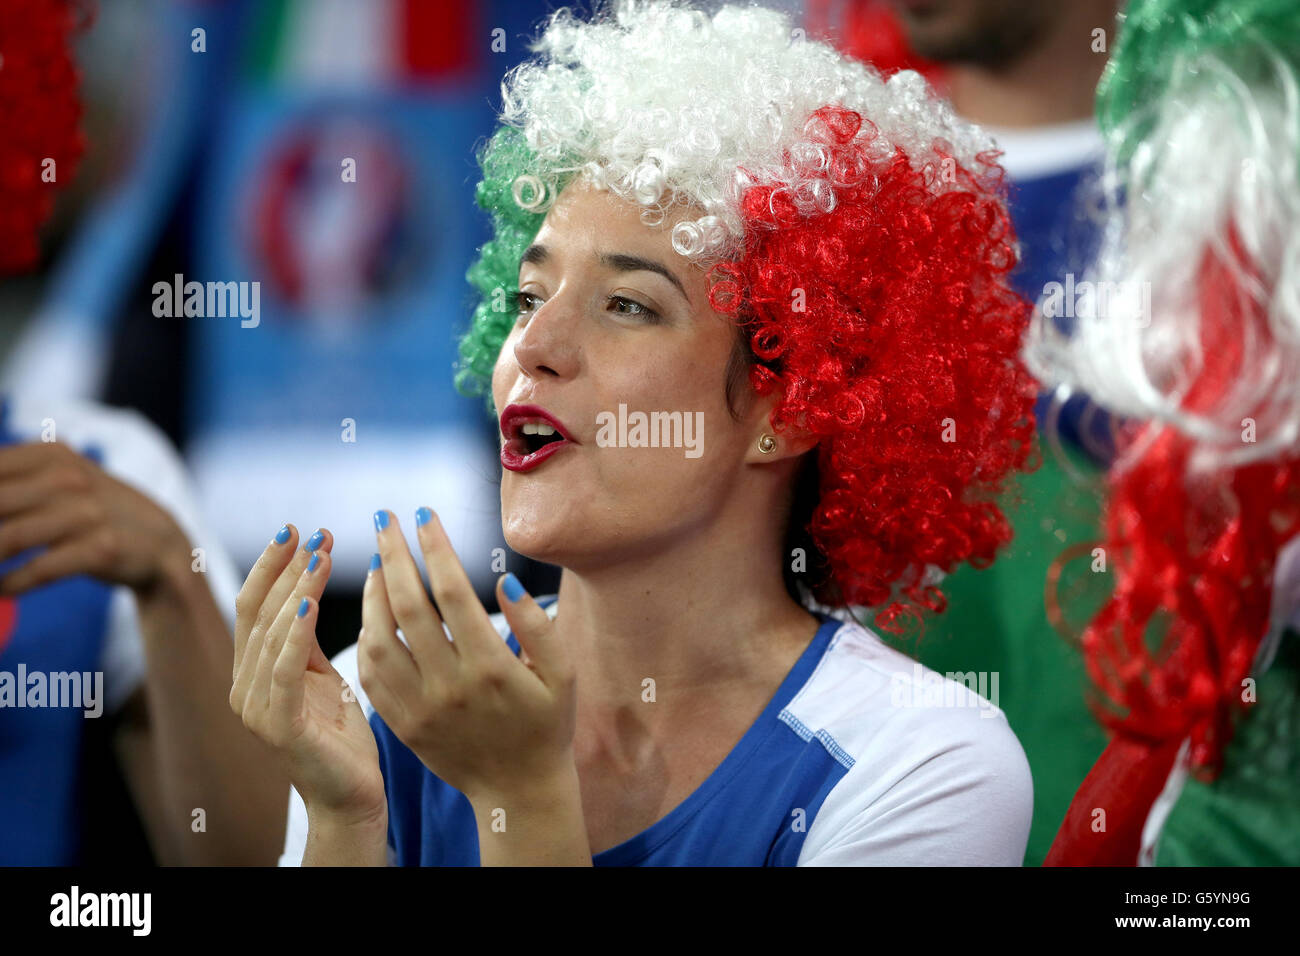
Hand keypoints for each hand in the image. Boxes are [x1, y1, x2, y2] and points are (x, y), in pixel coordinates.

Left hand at [0, 441, 189, 595]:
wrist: (160, 544)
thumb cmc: (93, 513)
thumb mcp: (59, 482)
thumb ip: (9, 483)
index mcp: (52, 455)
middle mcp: (69, 478)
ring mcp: (87, 513)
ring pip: (8, 539)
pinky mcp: (101, 549)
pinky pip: (39, 570)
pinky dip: (10, 584)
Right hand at [231, 525, 385, 827]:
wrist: (351, 794)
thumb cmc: (340, 733)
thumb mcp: (320, 673)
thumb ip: (304, 635)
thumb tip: (308, 577)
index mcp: (251, 671)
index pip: (254, 605)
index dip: (273, 564)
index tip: (299, 528)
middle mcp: (244, 687)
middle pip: (259, 612)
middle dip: (287, 567)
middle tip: (317, 533)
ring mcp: (256, 708)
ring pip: (271, 635)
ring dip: (297, 589)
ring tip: (321, 556)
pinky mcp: (278, 727)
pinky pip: (283, 671)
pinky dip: (294, 634)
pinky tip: (312, 603)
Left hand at [360, 508, 577, 804]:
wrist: (517, 791)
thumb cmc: (546, 723)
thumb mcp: (562, 674)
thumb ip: (537, 624)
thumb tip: (504, 579)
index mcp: (490, 668)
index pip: (451, 592)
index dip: (435, 547)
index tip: (425, 513)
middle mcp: (449, 686)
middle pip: (407, 606)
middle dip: (392, 554)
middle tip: (384, 517)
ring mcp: (419, 708)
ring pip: (379, 638)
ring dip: (372, 592)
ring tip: (378, 558)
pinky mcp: (401, 723)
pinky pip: (370, 672)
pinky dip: (365, 634)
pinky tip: (373, 607)